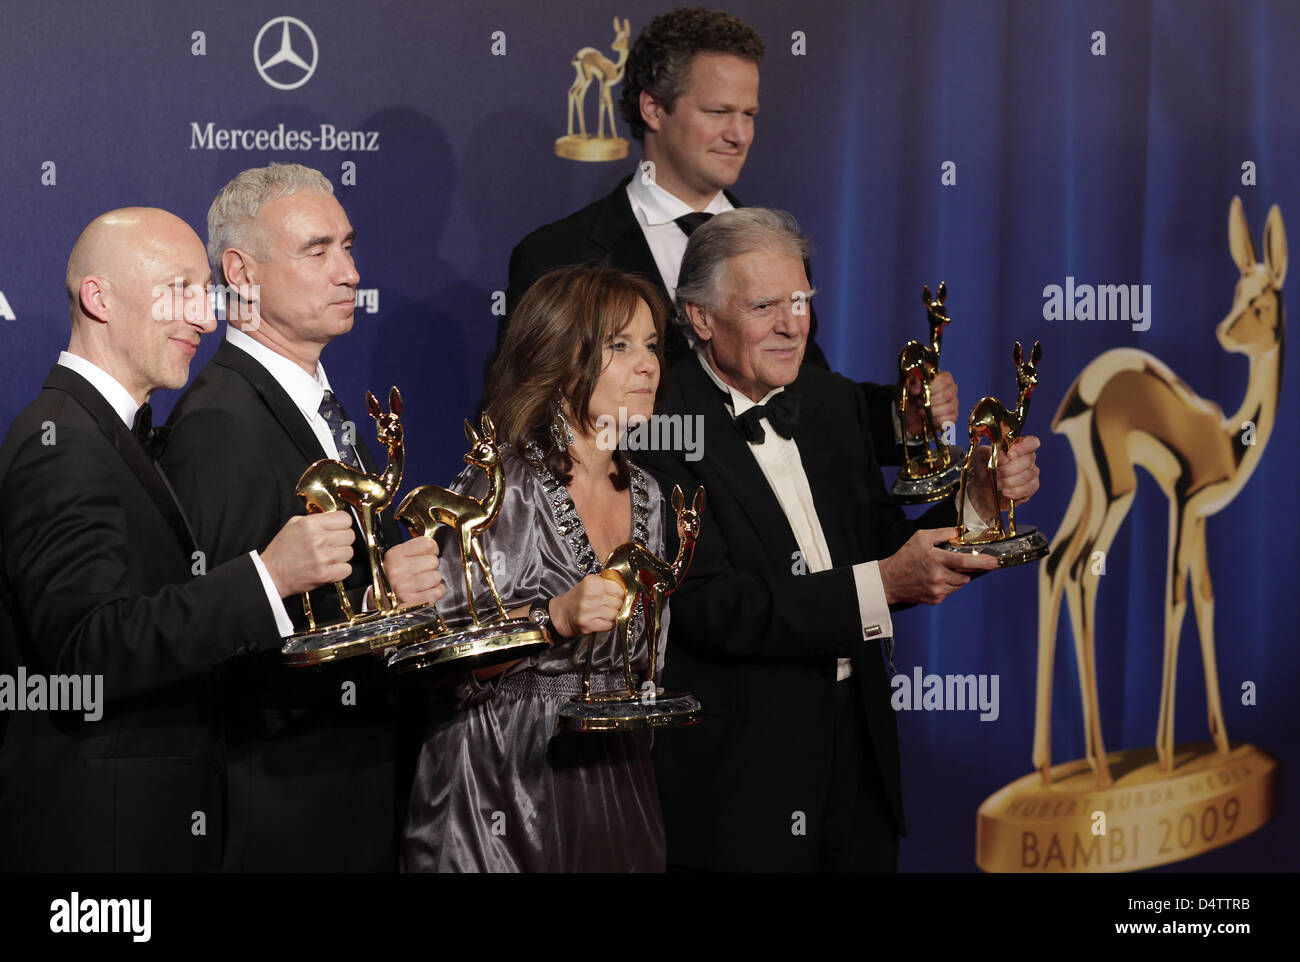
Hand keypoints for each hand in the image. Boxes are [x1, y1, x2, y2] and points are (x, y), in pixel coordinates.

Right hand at [261, 511, 353, 597]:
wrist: (271, 574)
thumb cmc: (281, 550)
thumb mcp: (293, 524)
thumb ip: (315, 518)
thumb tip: (333, 517)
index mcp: (311, 524)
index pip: (345, 518)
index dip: (343, 524)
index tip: (338, 528)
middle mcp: (319, 539)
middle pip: (350, 535)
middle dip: (343, 539)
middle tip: (331, 544)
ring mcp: (323, 558)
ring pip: (349, 552)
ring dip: (341, 555)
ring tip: (327, 556)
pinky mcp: (325, 574)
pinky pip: (347, 569)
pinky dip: (341, 569)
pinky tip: (330, 566)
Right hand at [383, 536, 444, 605]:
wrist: (381, 597)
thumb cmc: (394, 574)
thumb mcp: (399, 555)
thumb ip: (417, 547)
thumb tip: (434, 547)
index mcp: (395, 555)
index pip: (427, 545)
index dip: (432, 549)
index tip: (427, 554)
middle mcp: (397, 571)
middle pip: (433, 561)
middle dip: (430, 567)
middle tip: (420, 571)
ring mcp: (403, 588)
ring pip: (436, 577)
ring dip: (432, 580)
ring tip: (421, 582)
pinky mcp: (412, 602)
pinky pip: (437, 592)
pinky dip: (435, 592)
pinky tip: (425, 591)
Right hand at [549, 574, 626, 636]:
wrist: (561, 613)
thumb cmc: (577, 598)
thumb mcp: (590, 583)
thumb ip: (607, 582)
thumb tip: (626, 585)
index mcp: (592, 582)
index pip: (619, 589)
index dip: (620, 594)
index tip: (617, 596)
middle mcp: (591, 595)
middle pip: (619, 602)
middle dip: (617, 605)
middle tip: (608, 605)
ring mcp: (589, 610)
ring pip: (616, 614)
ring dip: (613, 615)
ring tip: (604, 612)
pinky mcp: (589, 624)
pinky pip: (610, 625)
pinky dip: (608, 624)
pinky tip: (601, 619)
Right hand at [878, 527, 996, 605]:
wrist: (889, 580)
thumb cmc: (905, 557)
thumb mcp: (921, 537)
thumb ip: (942, 533)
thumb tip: (960, 531)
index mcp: (935, 558)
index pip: (964, 561)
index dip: (982, 562)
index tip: (994, 562)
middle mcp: (937, 576)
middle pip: (965, 576)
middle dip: (965, 570)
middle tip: (955, 565)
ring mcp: (936, 590)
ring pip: (959, 585)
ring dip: (956, 578)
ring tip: (940, 572)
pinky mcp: (935, 599)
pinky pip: (950, 592)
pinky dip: (946, 586)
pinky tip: (934, 580)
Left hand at [905, 371, 957, 438]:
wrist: (908, 415)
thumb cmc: (911, 397)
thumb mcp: (908, 387)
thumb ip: (912, 382)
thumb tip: (916, 380)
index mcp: (943, 378)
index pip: (946, 380)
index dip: (933, 387)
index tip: (922, 391)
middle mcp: (951, 390)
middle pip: (948, 394)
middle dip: (931, 400)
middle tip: (919, 402)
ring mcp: (953, 404)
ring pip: (949, 408)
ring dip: (933, 411)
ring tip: (921, 411)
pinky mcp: (952, 417)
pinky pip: (950, 419)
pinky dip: (937, 420)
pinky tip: (928, 418)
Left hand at [967, 434, 1041, 519]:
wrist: (981, 492)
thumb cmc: (983, 472)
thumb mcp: (980, 459)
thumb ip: (988, 453)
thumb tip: (1003, 456)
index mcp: (1016, 446)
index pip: (1031, 442)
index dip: (1024, 447)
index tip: (1010, 454)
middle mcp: (1027, 458)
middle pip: (1028, 460)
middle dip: (1009, 469)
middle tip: (996, 474)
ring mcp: (1031, 473)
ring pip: (1028, 475)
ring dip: (1009, 481)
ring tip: (997, 484)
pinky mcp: (1031, 488)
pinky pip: (1029, 488)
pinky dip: (1015, 491)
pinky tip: (1005, 492)